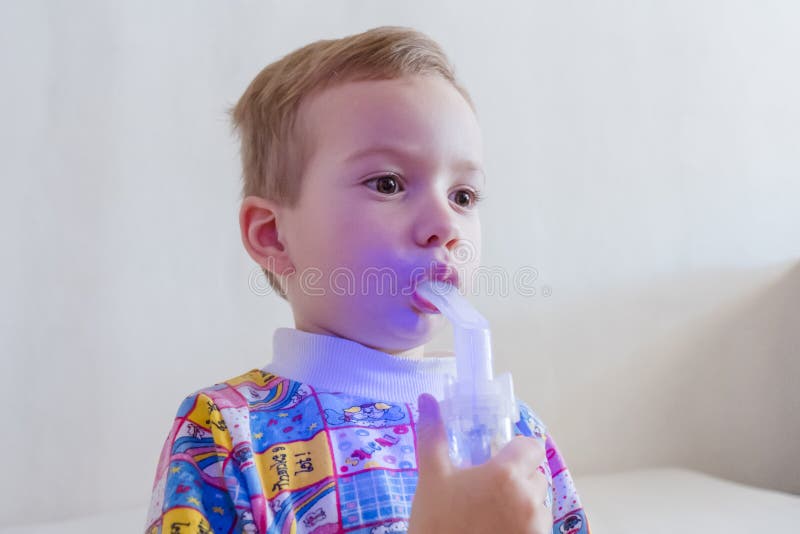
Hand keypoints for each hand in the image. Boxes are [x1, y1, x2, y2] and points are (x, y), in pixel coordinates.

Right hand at [408, 393, 551, 533]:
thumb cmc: (437, 524)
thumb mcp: (431, 478)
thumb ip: (432, 435)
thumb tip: (427, 398)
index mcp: (506, 474)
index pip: (531, 446)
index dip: (515, 450)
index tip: (495, 461)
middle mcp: (529, 499)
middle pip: (535, 475)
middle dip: (517, 480)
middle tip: (486, 493)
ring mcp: (537, 527)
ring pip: (538, 504)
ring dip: (522, 506)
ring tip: (490, 518)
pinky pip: (538, 529)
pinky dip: (524, 529)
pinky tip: (497, 532)